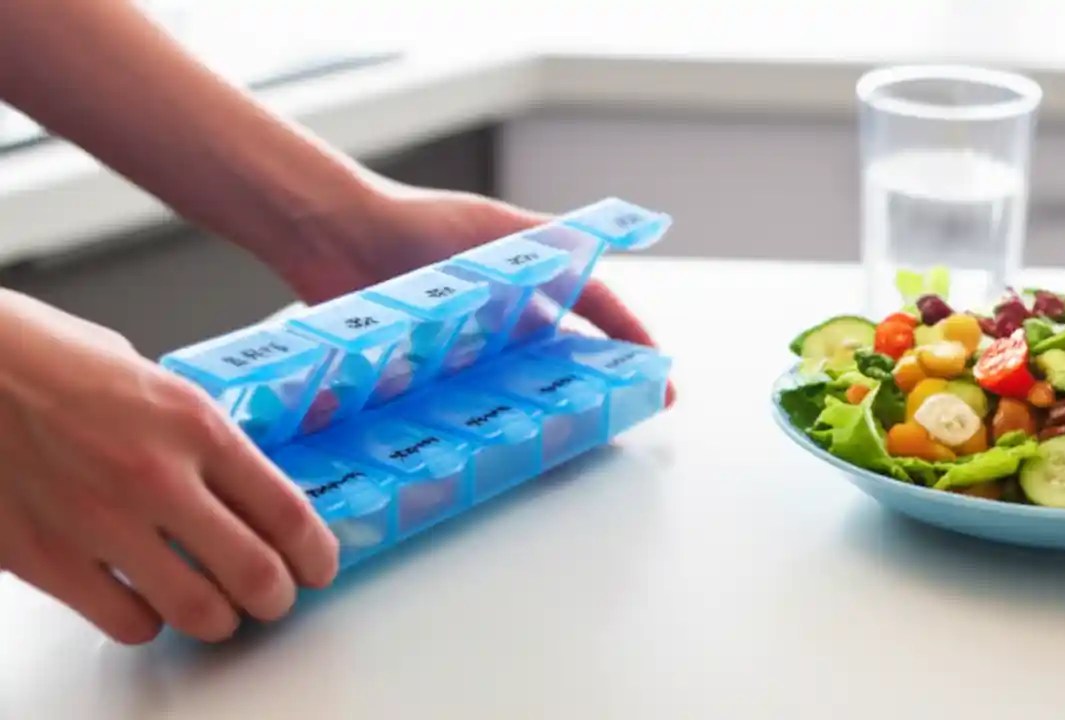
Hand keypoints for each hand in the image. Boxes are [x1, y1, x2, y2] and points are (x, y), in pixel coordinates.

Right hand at [0, 290, 338, 643]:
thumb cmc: (51, 360)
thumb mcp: (155, 381)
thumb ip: (200, 435)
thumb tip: (237, 480)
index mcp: (194, 425)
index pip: (286, 512)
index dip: (316, 554)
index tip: (319, 566)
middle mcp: (156, 478)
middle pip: (255, 573)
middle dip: (278, 597)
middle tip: (277, 598)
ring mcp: (101, 523)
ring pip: (196, 610)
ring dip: (221, 619)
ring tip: (221, 611)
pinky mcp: (48, 558)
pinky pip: (126, 621)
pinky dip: (149, 622)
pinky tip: (148, 603)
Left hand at [274, 182, 674, 404]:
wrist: (336, 237)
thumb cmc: (415, 223)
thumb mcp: (493, 228)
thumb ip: (551, 241)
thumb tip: (611, 243)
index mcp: (531, 273)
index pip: (596, 307)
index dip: (630, 338)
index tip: (658, 371)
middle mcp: (505, 310)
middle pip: (565, 352)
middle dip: (599, 381)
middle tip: (624, 413)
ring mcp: (469, 341)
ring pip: (522, 381)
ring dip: (548, 404)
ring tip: (572, 433)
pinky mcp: (429, 365)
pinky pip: (466, 398)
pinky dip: (488, 414)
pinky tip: (499, 436)